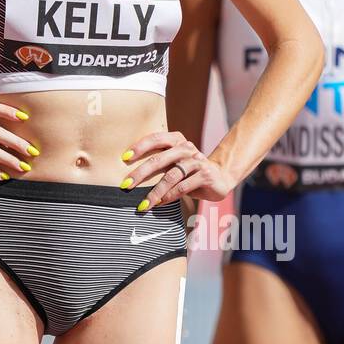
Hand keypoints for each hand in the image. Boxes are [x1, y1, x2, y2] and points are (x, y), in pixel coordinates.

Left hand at [121, 130, 235, 208]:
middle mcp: (186, 148)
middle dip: (140, 174)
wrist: (219, 177)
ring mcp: (197, 161)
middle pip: (159, 159)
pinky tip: (159, 204)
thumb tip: (128, 175)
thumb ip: (157, 162)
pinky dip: (169, 197)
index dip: (139, 147)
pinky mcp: (206, 175)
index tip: (124, 158)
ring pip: (170, 177)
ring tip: (143, 204)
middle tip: (125, 185)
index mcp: (176, 139)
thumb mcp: (173, 162)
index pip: (155, 139)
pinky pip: (183, 187)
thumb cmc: (188, 171)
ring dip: (154, 192)